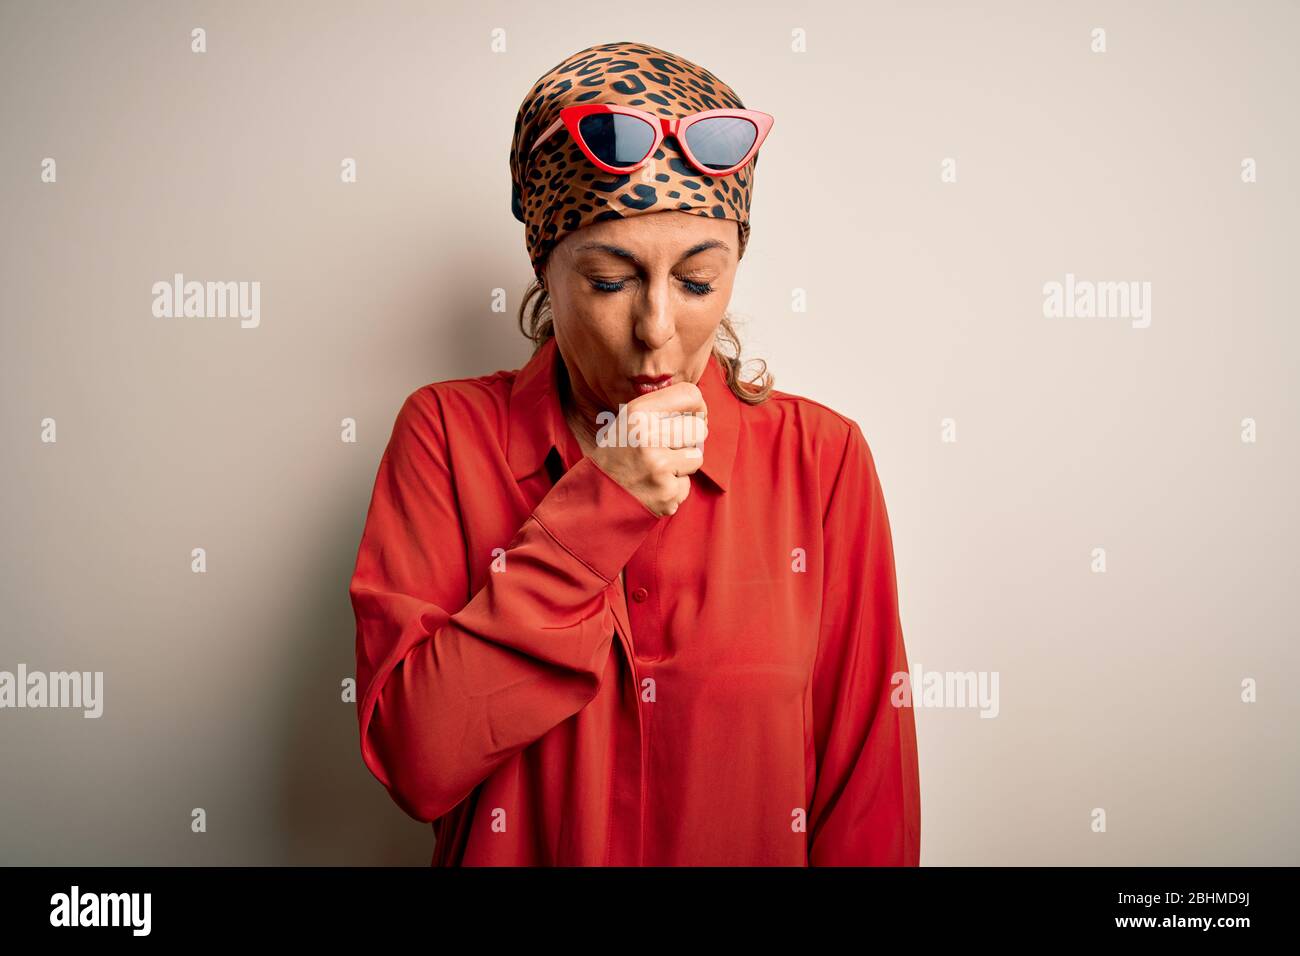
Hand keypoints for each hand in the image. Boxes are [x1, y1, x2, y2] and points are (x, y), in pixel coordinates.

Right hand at [588, 382, 708, 516]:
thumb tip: (699, 408)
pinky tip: (653, 486)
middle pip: (698, 428)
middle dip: (689, 440)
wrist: (597, 496)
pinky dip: (674, 487)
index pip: (690, 395)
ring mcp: (658, 466)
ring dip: (682, 465)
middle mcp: (647, 435)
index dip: (698, 407)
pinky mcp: (666, 492)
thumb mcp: (629, 422)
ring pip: (696, 457)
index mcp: (637, 412)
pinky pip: (687, 484)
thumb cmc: (619, 456)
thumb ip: (660, 410)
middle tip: (669, 448)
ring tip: (657, 469)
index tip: (695, 417)